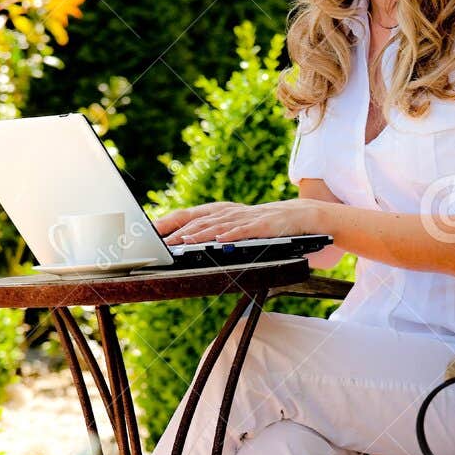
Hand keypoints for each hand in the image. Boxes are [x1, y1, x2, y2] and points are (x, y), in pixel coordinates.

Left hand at [156, 198, 322, 243]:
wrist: (302, 216)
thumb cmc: (267, 224)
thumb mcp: (239, 225)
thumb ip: (217, 230)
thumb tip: (190, 237)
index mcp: (223, 212)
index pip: (192, 216)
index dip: (172, 222)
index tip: (152, 231)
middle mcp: (231, 212)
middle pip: (201, 221)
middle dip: (181, 232)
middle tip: (163, 242)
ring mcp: (247, 218)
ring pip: (219, 225)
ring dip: (201, 233)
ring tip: (185, 241)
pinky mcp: (263, 225)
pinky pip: (244, 230)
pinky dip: (231, 234)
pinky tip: (220, 239)